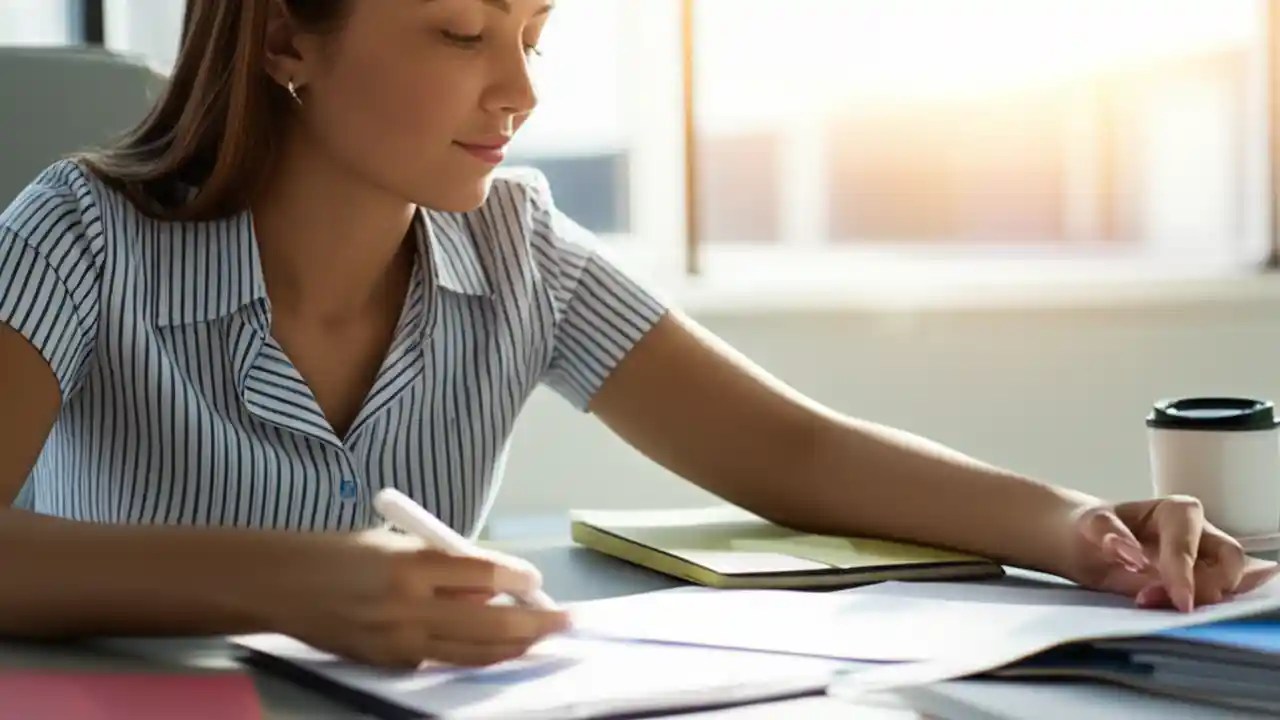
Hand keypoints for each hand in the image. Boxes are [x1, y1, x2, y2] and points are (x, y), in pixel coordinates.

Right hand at [259, 529, 570, 667]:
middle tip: (565, 621)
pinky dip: (474, 655)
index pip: (481, 572)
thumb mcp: (398, 542)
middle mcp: (407, 607)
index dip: (518, 578)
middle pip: (488, 621)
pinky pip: (444, 661)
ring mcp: (398, 643)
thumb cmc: (344, 552)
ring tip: (542, 639)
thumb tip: (497, 585)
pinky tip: (497, 648)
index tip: (538, 580)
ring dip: (513, 647)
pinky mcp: (390, 665)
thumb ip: (446, 564)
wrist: (283, 586)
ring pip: (472, 652)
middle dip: (534, 624)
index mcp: (409, 564)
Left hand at [1062, 496, 1279, 611]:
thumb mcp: (1090, 524)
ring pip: (1231, 581)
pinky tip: (1195, 619)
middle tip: (1173, 607)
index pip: (1189, 542)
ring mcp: (1205, 560)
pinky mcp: (1202, 584)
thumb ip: (1108, 532)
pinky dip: (1219, 609)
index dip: (1186, 572)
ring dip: (1210, 602)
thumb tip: (1135, 556)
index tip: (1182, 602)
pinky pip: (1226, 596)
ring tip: (1169, 612)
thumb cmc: (1091, 528)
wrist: (1084, 544)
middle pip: (1228, 560)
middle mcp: (1199, 534)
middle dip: (1207, 587)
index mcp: (1175, 512)